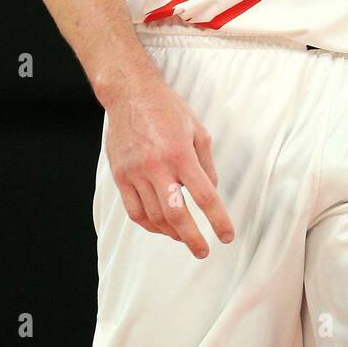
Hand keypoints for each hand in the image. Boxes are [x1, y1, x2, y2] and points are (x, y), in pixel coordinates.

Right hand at [104, 67, 233, 256]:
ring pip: (154, 217)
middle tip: (203, 251)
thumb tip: (211, 193)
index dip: (218, 219)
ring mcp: (135, 173)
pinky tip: (161, 227)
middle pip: (176, 214)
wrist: (130, 95)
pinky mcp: (120, 176)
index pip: (204, 195)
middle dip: (192, 238)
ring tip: (184, 236)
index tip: (227, 235)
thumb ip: (206, 164)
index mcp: (180, 153)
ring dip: (172, 232)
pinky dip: (149, 225)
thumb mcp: (198, 130)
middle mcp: (156, 166)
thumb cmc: (167, 109)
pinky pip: (135, 211)